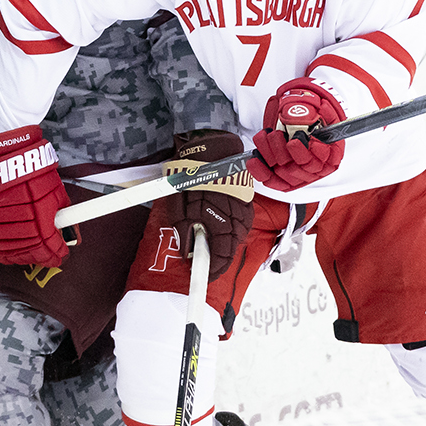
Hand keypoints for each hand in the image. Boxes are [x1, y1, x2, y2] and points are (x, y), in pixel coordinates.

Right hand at [0, 125, 70, 266]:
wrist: (4, 155)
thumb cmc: (34, 171)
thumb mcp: (54, 191)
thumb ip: (61, 213)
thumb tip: (68, 232)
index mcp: (40, 212)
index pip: (48, 244)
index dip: (54, 254)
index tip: (59, 257)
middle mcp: (19, 217)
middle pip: (28, 250)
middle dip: (38, 257)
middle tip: (44, 257)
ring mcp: (0, 217)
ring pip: (8, 247)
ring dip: (18, 255)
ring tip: (27, 256)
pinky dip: (0, 249)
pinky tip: (7, 251)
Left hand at [163, 130, 254, 277]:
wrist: (210, 149)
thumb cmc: (191, 176)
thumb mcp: (179, 206)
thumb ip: (184, 231)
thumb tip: (188, 252)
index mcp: (220, 221)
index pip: (221, 255)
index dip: (213, 269)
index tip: (205, 275)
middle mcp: (237, 218)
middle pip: (231, 248)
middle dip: (218, 256)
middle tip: (205, 260)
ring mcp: (244, 209)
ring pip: (238, 236)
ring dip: (226, 242)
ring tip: (211, 242)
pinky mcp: (247, 200)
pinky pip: (242, 222)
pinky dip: (232, 228)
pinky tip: (221, 225)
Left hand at [249, 78, 344, 190]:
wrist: (296, 122)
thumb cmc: (308, 117)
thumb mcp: (315, 109)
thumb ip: (314, 111)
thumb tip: (314, 110)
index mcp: (331, 153)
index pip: (323, 158)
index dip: (309, 150)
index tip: (296, 139)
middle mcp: (318, 168)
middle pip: (301, 167)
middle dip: (284, 149)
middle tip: (276, 134)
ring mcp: (300, 176)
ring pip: (285, 172)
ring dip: (271, 154)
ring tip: (266, 137)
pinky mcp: (284, 180)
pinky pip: (272, 180)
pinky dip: (261, 171)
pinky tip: (254, 160)